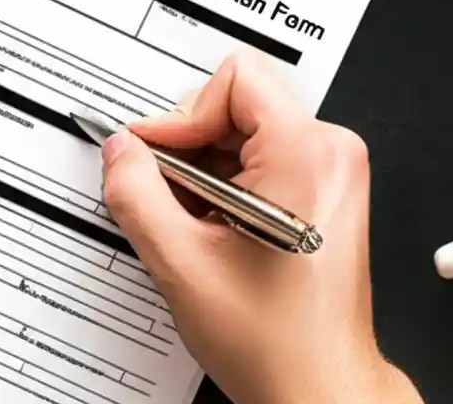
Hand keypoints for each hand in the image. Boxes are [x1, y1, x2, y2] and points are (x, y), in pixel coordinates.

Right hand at [101, 51, 421, 403]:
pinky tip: (213, 231)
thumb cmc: (279, 341)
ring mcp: (333, 173)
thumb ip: (136, 194)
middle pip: (237, 105)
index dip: (181, 117)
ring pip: (245, 135)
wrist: (319, 386)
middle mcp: (331, 153)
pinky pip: (262, 161)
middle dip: (190, 149)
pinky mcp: (326, 192)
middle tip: (168, 197)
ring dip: (204, 173)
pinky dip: (225, 187)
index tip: (154, 154)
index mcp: (307, 154)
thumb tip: (119, 152)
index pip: (234, 79)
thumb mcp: (182, 263)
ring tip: (195, 226)